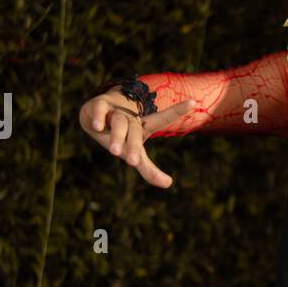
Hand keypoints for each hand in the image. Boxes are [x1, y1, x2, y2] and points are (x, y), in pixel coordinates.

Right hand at [78, 90, 196, 188]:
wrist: (94, 116)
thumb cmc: (121, 137)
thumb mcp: (135, 153)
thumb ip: (149, 169)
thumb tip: (168, 184)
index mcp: (143, 126)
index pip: (161, 119)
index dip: (176, 111)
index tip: (194, 102)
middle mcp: (131, 118)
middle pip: (135, 131)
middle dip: (134, 146)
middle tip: (134, 163)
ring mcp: (115, 111)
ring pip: (119, 123)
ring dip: (117, 137)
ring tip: (116, 152)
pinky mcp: (98, 107)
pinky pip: (99, 111)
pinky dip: (98, 118)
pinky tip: (97, 127)